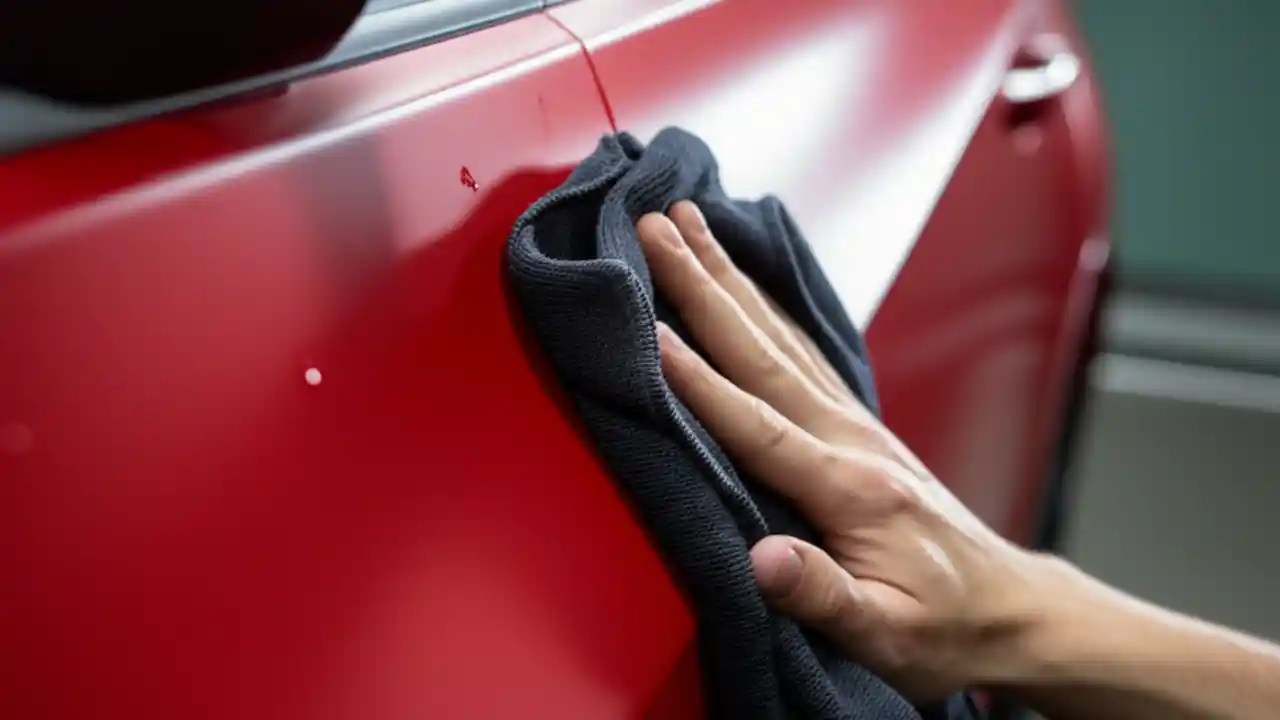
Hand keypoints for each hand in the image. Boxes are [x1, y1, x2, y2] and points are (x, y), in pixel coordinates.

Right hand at [636, 202, 1046, 701]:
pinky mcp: (857, 428)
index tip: (649, 329)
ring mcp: (857, 426)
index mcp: (850, 488)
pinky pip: (803, 351)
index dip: (699, 380)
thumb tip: (761, 559)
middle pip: (763, 352)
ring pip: (781, 337)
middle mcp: (852, 439)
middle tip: (656, 227)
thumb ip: (823, 595)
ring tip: (691, 226)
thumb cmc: (944, 630)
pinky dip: (768, 308)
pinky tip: (746, 286)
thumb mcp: (887, 636)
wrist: (1008, 611)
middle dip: (705, 286)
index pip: (758, 424)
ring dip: (731, 279)